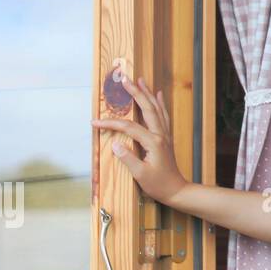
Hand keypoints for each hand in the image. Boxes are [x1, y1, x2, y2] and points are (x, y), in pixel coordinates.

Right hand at [92, 75, 186, 204]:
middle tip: (125, 79)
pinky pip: (163, 115)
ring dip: (148, 93)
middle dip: (136, 92)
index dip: (111, 123)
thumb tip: (115, 144)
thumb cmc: (158, 184)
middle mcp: (161, 134)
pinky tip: (159, 94)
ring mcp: (165, 134)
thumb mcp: (140, 174)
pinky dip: (160, 103)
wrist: (176, 190)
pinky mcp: (166, 137)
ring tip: (141, 80)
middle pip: (148, 108)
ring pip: (157, 108)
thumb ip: (128, 158)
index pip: (129, 127)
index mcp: (153, 142)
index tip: (94, 122)